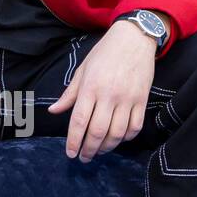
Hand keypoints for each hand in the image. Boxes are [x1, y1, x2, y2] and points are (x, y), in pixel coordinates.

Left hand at [47, 21, 156, 161]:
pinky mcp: (142, 99)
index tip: (70, 153)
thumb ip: (69, 94)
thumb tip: (54, 112)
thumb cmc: (104, 53)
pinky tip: (118, 139)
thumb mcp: (82, 70)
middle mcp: (109, 95)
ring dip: (107, 147)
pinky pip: (135, 127)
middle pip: (98, 131)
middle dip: (89, 149)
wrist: (134, 38)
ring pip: (117, 133)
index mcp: (90, 87)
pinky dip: (126, 138)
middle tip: (84, 158)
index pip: (79, 121)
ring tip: (99, 151)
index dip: (74, 141)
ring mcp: (127, 98)